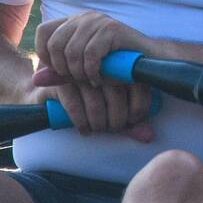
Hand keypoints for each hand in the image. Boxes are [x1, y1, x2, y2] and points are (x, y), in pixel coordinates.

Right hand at [28, 67, 155, 141]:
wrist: (54, 96)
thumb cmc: (93, 104)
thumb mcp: (115, 112)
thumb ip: (133, 123)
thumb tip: (148, 136)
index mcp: (122, 67)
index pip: (138, 87)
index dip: (138, 109)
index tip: (131, 121)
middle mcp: (101, 65)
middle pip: (116, 95)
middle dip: (116, 120)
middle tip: (111, 128)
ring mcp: (80, 71)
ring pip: (96, 102)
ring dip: (98, 123)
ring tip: (98, 129)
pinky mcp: (60, 80)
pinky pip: (74, 105)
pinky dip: (81, 122)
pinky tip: (85, 130)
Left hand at [35, 11, 151, 87]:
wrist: (151, 62)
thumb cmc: (117, 67)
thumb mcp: (83, 71)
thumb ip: (60, 73)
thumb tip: (36, 79)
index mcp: (75, 22)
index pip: (44, 32)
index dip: (45, 54)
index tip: (59, 71)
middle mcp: (85, 17)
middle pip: (55, 44)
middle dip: (64, 70)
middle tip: (80, 80)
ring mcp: (99, 21)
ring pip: (72, 52)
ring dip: (80, 74)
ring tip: (92, 81)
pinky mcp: (112, 29)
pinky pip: (90, 55)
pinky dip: (93, 72)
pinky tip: (100, 79)